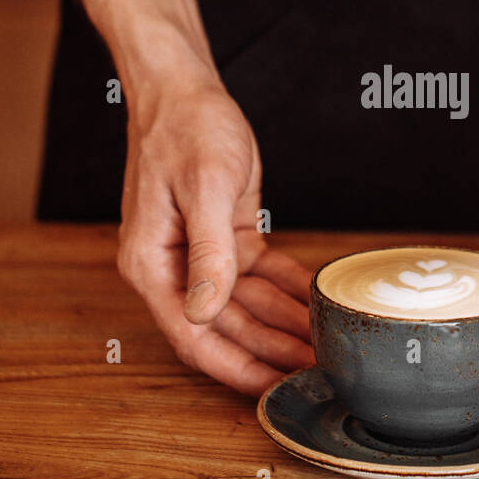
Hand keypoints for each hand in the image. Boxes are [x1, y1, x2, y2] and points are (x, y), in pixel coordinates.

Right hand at [115, 71, 314, 394]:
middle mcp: (171, 267)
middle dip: (271, 352)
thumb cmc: (185, 127)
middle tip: (318, 371)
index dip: (235, 367)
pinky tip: (318, 303)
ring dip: (285, 325)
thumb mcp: (206, 186)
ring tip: (327, 344)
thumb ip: (208, 252)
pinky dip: (287, 289)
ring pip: (246, 306)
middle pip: (225, 328)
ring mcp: (198, 254)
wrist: (183, 88)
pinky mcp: (225, 236)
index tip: (274, 390)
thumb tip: (204, 310)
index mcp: (152, 263)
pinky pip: (259, 275)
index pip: (194, 335)